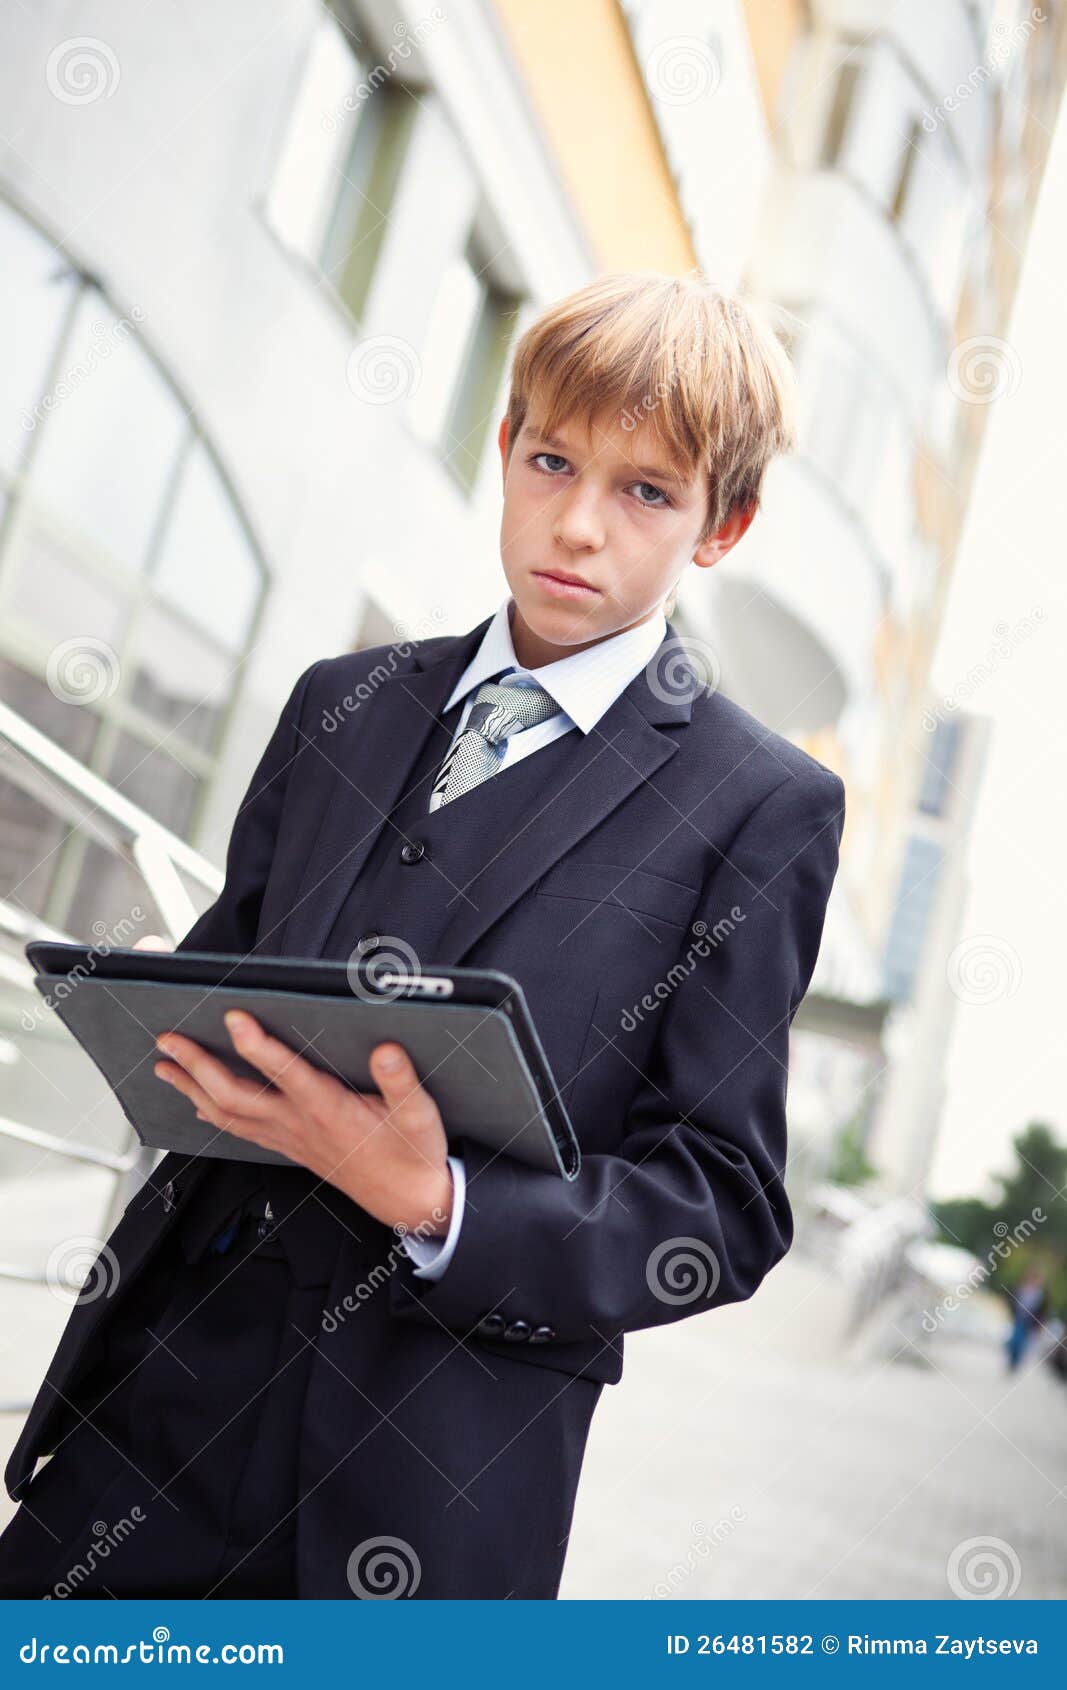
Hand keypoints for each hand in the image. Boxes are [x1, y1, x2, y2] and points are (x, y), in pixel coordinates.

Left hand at [151, 1013, 453, 1235]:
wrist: (407, 1200)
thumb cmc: (412, 1153)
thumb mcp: (420, 1115)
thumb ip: (401, 1081)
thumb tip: (386, 1050)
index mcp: (329, 1110)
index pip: (286, 1074)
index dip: (258, 1045)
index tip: (234, 1016)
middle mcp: (299, 1124)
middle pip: (235, 1095)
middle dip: (197, 1065)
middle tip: (168, 1039)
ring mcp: (288, 1137)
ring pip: (227, 1114)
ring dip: (191, 1088)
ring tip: (163, 1065)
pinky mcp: (287, 1145)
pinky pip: (238, 1130)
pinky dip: (211, 1113)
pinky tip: (196, 1102)